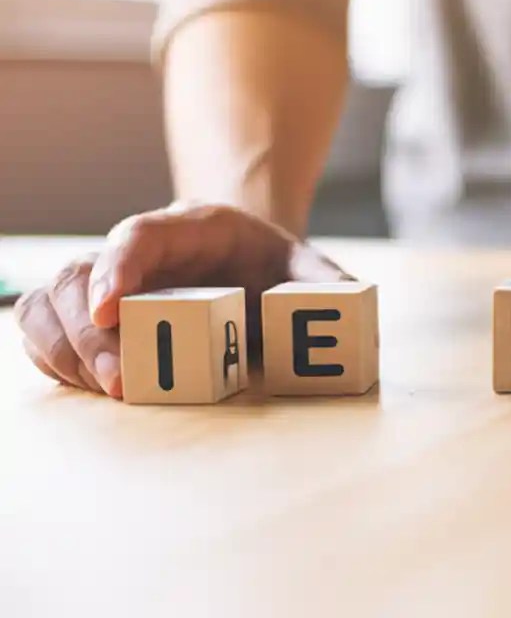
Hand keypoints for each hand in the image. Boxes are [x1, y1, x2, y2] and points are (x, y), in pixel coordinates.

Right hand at [15, 203, 350, 397]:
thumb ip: (328, 286)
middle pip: (83, 276)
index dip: (120, 269)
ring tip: (110, 390)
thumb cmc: (273, 266)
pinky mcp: (91, 312)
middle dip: (93, 332)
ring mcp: (107, 279)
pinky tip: (88, 385)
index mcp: (190, 227)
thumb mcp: (307, 269)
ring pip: (53, 302)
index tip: (113, 310)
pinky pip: (45, 329)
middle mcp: (137, 250)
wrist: (246, 259)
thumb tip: (356, 314)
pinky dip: (55, 359)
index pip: (139, 235)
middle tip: (121, 382)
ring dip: (68, 349)